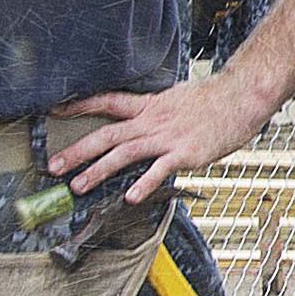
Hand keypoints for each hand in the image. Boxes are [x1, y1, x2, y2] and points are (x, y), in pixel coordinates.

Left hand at [50, 72, 275, 202]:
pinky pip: (159, 170)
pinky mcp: (184, 153)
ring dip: (98, 170)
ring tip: (78, 186)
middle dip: (77, 151)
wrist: (241, 97)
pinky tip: (131, 198)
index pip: (107, 102)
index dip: (80, 106)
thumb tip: (145, 118)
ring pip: (124, 154)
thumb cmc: (214, 99)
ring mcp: (166, 137)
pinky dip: (145, 184)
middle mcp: (151, 121)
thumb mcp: (177, 97)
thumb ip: (158, 110)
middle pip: (106, 135)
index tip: (55, 112)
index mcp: (149, 106)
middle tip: (53, 166)